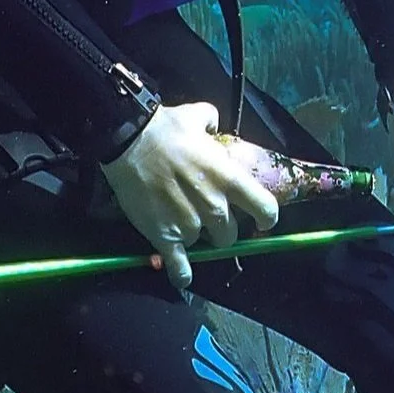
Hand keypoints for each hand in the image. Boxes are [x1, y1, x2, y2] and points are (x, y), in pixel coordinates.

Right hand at [101, 102, 279, 287]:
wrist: (128, 142)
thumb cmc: (166, 129)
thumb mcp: (198, 116)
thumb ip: (213, 124)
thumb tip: (214, 128)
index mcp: (229, 179)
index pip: (265, 209)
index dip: (265, 217)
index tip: (260, 220)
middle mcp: (215, 206)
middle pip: (231, 234)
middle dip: (222, 228)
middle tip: (207, 216)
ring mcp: (191, 224)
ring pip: (204, 245)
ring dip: (197, 237)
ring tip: (182, 223)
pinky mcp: (166, 237)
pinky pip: (180, 266)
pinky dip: (182, 273)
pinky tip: (183, 276)